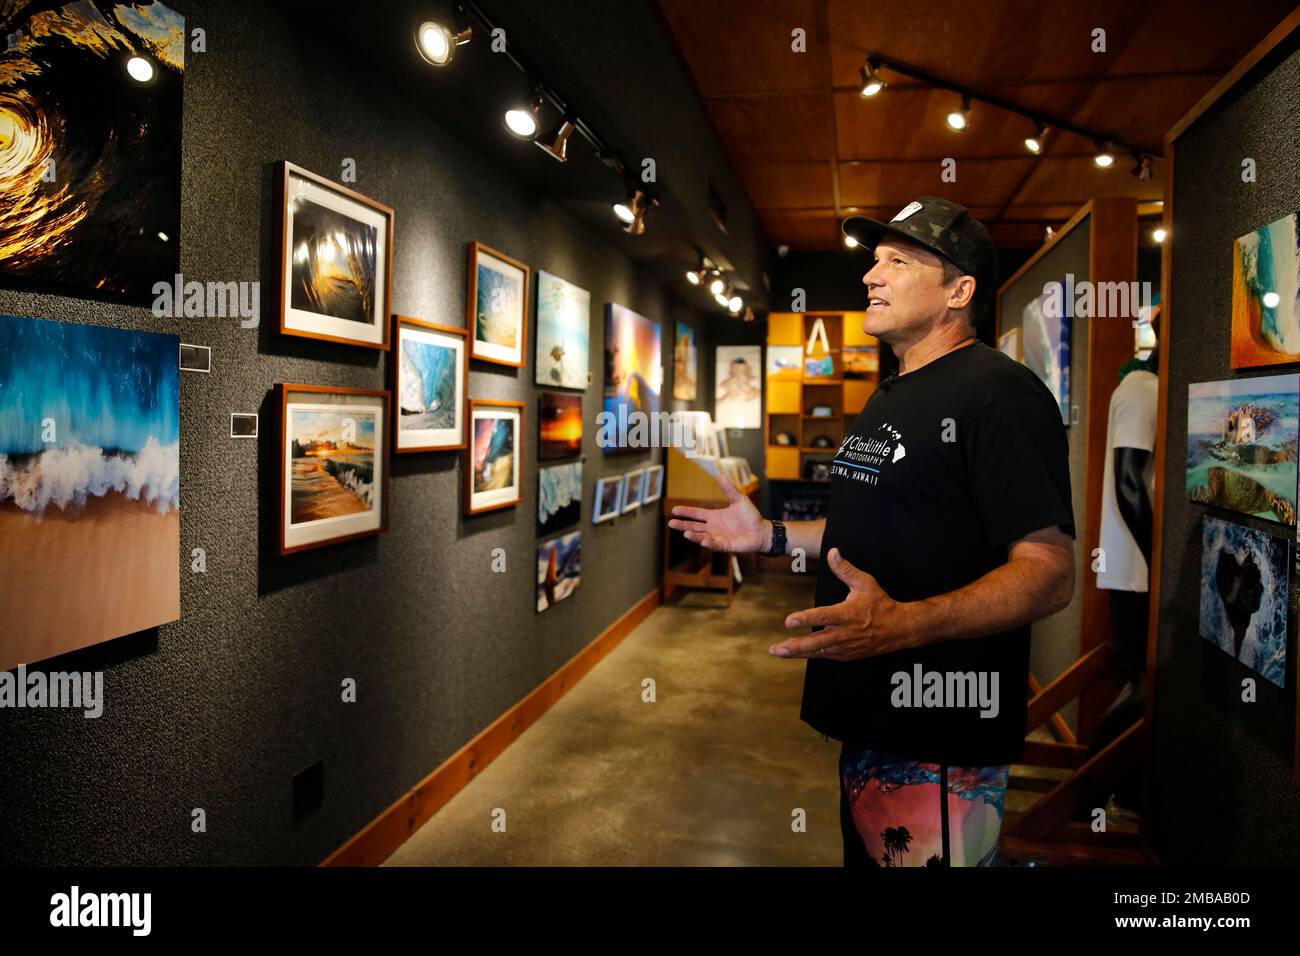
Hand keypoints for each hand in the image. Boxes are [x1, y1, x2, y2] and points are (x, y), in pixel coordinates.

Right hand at [668, 472, 767, 553]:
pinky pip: (714, 545)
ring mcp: (718, 537)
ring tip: (685, 532)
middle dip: (683, 525)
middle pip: (694, 526)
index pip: (696, 514)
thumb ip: (729, 490)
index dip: (686, 511)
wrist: (762, 530)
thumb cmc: (751, 516)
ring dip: (693, 535)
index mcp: (714, 516)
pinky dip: (708, 543)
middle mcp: (713, 527)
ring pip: (701, 536)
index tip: (674, 509)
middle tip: (671, 523)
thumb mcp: (739, 500)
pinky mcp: (725, 545)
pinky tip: (702, 541)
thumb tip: (721, 476)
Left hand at [769, 548, 911, 659]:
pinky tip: (795, 653)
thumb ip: (845, 569)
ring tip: (778, 652)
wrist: (899, 629)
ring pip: (818, 652)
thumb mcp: (865, 583)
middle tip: (776, 649)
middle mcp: (845, 633)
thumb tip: (832, 552)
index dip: (806, 619)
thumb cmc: (880, 604)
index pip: (823, 617)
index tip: (789, 621)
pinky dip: (810, 655)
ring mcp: (845, 647)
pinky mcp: (846, 655)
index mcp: (848, 614)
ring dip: (797, 653)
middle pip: (817, 642)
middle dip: (795, 646)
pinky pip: (825, 656)